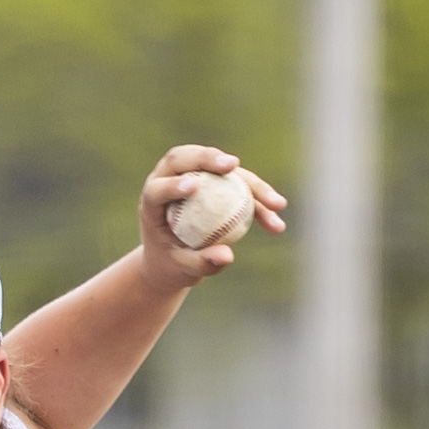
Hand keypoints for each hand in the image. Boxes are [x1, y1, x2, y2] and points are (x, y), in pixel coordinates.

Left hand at [137, 145, 286, 289]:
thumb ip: (202, 263)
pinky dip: (257, 195)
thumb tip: (227, 256)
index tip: (193, 186)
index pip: (157, 188)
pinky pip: (237, 181)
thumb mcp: (184, 270)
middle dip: (209, 157)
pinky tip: (277, 212)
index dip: (172, 184)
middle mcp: (167, 181)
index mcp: (151, 204)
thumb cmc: (173, 265)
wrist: (174, 259)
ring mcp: (190, 176)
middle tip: (233, 165)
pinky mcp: (212, 179)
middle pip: (184, 158)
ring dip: (248, 179)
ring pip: (218, 166)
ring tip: (274, 202)